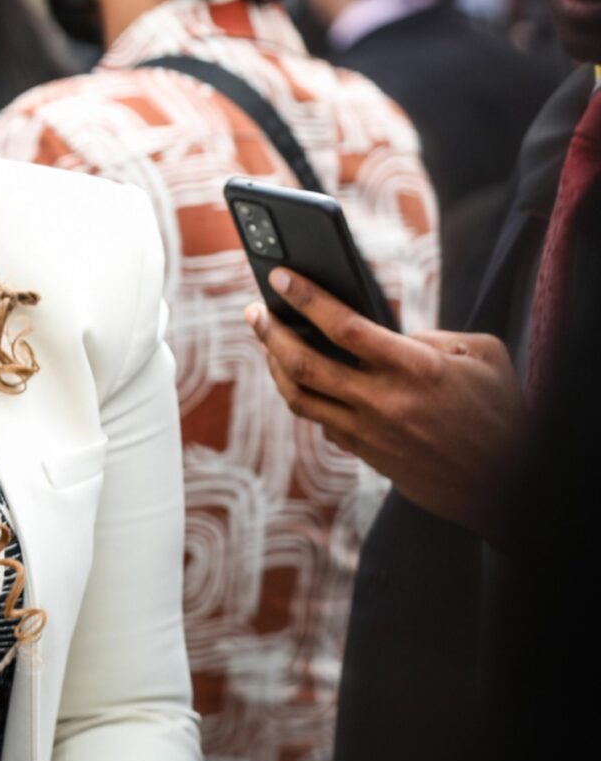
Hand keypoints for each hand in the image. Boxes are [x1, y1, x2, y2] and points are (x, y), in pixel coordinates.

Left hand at [246, 267, 526, 542]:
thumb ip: (431, 336)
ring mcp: (369, 432)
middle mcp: (383, 401)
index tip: (278, 276)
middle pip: (303, 362)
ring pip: (299, 396)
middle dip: (269, 331)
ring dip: (274, 366)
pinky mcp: (366, 454)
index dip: (305, 297)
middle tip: (254, 311)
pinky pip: (321, 422)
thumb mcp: (481, 356)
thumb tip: (384, 332)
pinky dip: (305, 397)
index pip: (343, 326)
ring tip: (266, 342)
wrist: (507, 484)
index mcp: (415, 368)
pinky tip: (299, 379)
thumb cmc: (500, 412)